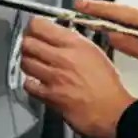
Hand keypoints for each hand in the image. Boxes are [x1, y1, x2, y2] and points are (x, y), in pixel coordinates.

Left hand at [21, 18, 136, 137]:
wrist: (112, 111)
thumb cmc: (107, 84)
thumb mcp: (94, 52)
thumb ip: (74, 42)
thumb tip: (57, 36)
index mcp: (75, 44)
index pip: (40, 26)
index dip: (33, 26)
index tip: (33, 29)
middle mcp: (62, 58)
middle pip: (28, 43)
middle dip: (27, 43)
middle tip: (30, 45)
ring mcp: (54, 77)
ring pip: (25, 62)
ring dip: (27, 61)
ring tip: (33, 63)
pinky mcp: (49, 96)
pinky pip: (28, 84)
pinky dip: (29, 82)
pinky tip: (36, 82)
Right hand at [75, 0, 137, 98]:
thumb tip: (116, 36)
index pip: (126, 14)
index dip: (103, 10)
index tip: (85, 6)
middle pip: (125, 12)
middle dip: (101, 9)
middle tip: (80, 7)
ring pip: (128, 16)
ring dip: (108, 15)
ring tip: (88, 15)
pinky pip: (134, 23)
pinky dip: (118, 22)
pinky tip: (108, 25)